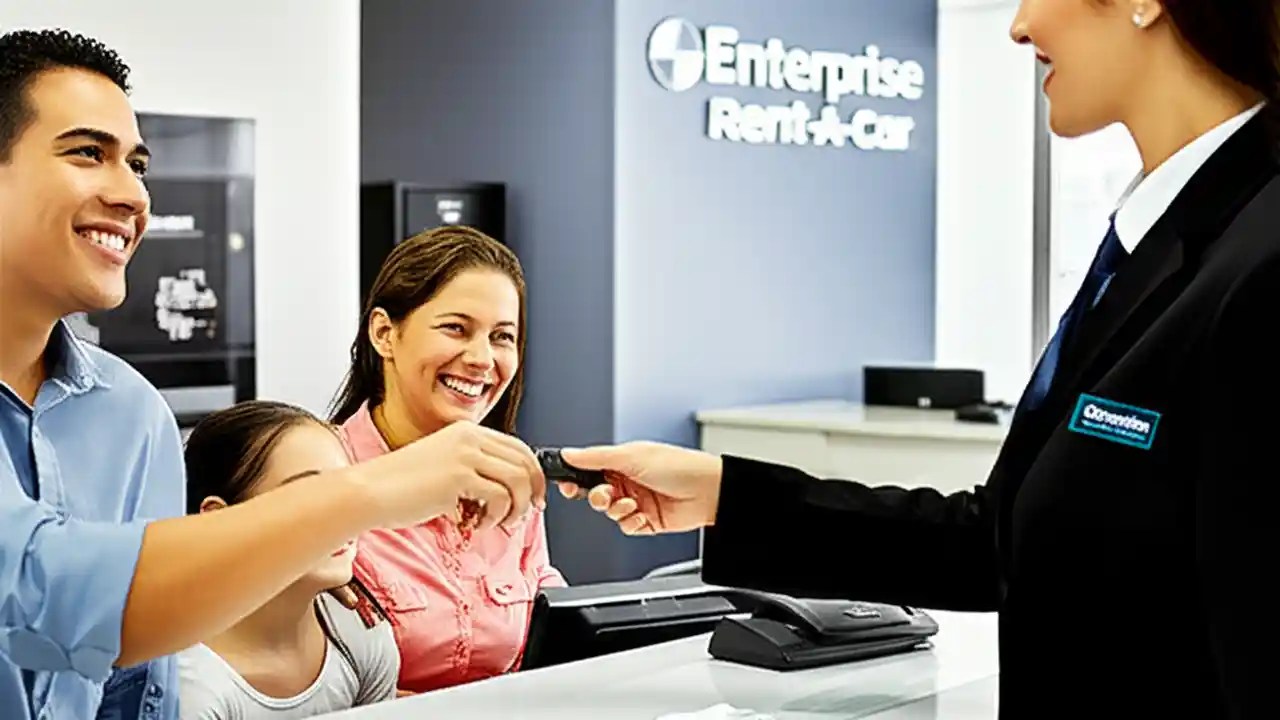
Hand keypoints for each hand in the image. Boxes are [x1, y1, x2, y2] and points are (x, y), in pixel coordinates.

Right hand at [355, 420, 544, 530]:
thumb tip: (503, 490)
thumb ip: (472, 470)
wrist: (369, 491)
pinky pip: (498, 498)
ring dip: (516, 507)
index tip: (535, 495)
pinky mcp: (459, 476)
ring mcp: (465, 454)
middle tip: (527, 513)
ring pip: (518, 480)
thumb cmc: (399, 486)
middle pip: (524, 462)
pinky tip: (476, 524)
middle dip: (533, 492)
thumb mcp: (443, 466)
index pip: (518, 447)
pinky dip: (495, 517)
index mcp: (466, 431)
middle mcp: (469, 438)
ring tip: (500, 522)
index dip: (534, 473)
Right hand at [556, 442, 722, 534]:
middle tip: (604, 494)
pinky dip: (630, 522)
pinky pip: (625, 527)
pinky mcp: (646, 521)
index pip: (589, 469)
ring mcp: (636, 501)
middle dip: (595, 496)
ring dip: (616, 510)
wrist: (708, 491)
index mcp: (622, 461)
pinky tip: (641, 514)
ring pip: (608, 513)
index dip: (575, 477)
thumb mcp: (632, 456)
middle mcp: (627, 481)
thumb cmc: (678, 466)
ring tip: (630, 503)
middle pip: (594, 493)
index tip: (565, 483)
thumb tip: (568, 453)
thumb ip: (595, 457)